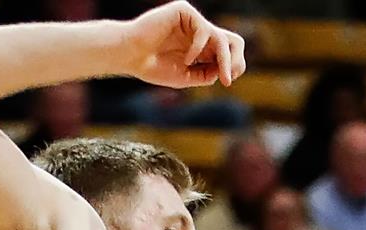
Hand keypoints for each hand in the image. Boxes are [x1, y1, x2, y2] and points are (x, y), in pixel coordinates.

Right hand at [123, 1, 246, 89]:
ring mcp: (193, 21)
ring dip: (225, 60)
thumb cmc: (153, 67)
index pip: (230, 52)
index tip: (227, 81)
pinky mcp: (184, 11)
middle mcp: (200, 33)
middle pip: (234, 41)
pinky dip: (198, 47)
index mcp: (202, 47)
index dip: (234, 66)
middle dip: (236, 60)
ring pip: (221, 37)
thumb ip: (207, 74)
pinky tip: (187, 59)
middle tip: (230, 77)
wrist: (129, 55)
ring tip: (221, 76)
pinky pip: (204, 29)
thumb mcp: (186, 77)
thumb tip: (228, 70)